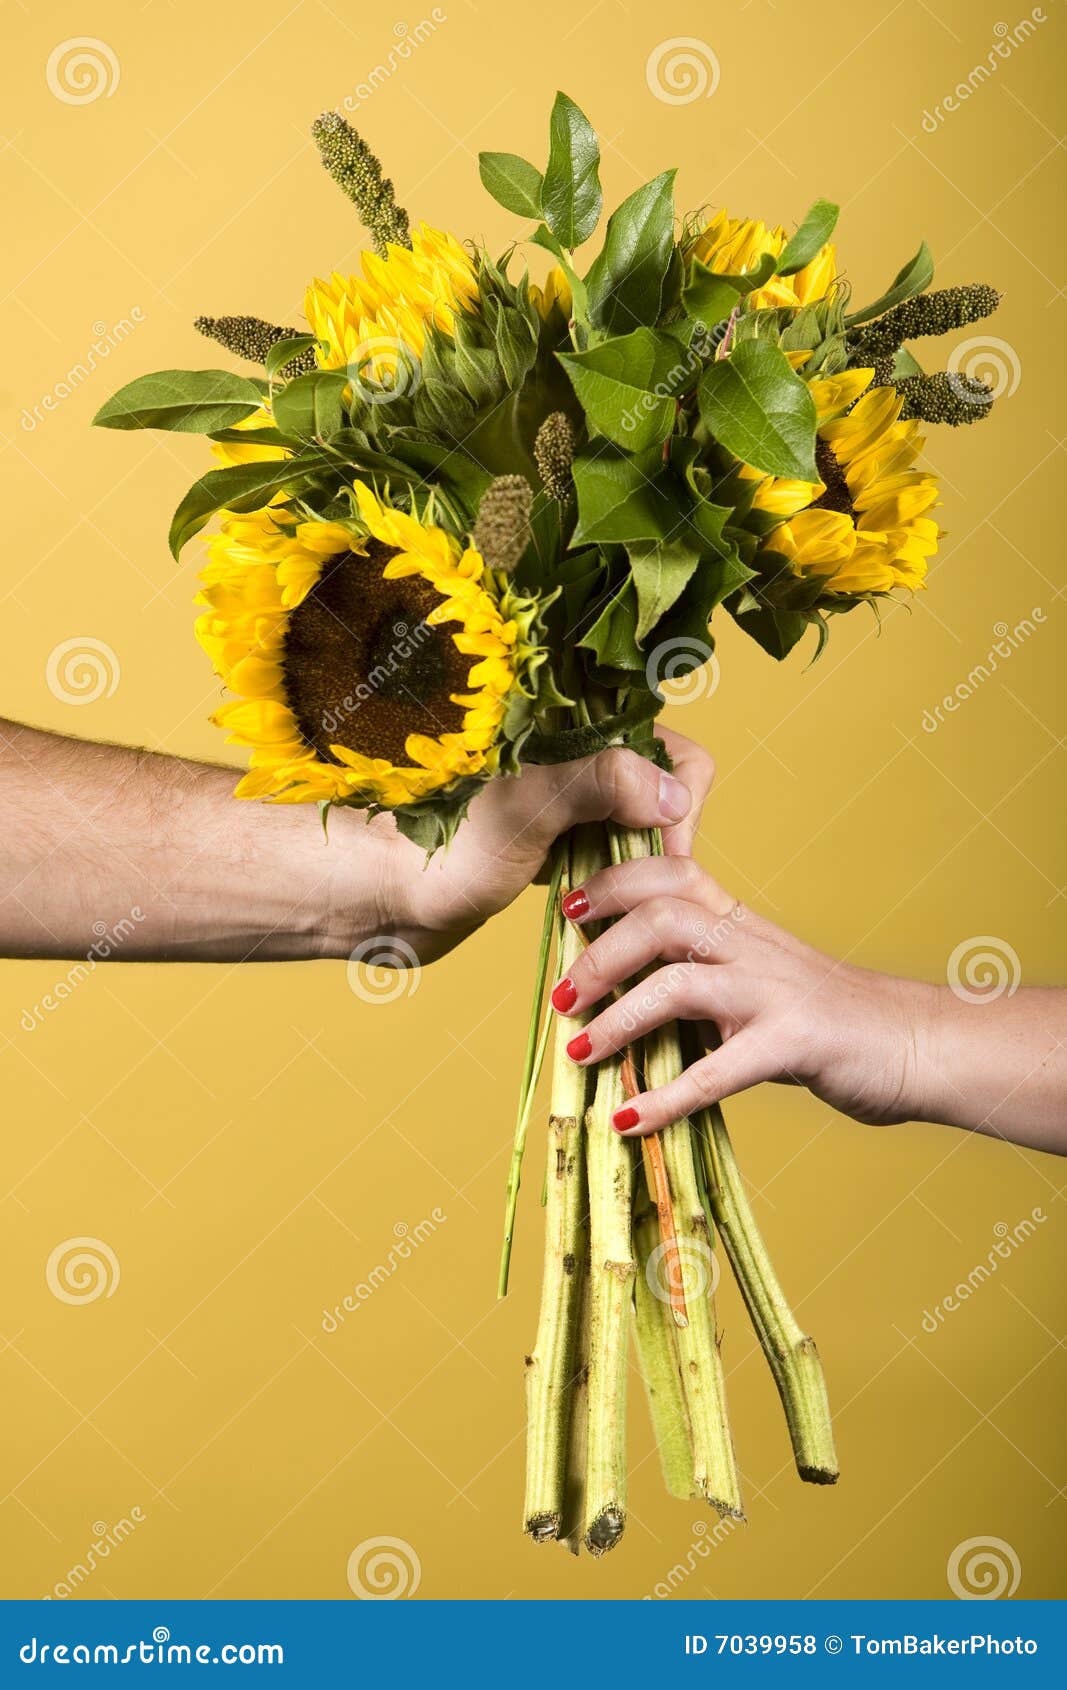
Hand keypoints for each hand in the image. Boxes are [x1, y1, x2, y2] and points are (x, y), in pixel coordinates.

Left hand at [352, 727, 714, 964]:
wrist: (391, 894)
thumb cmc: (444, 847)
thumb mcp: (525, 809)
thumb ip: (598, 782)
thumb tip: (674, 794)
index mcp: (578, 719)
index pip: (678, 749)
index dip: (680, 802)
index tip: (661, 852)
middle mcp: (586, 748)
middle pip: (670, 788)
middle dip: (662, 838)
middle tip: (633, 882)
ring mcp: (578, 793)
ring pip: (646, 822)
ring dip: (641, 862)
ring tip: (608, 893)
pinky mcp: (566, 831)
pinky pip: (619, 848)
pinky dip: (619, 875)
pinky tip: (593, 897)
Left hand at [550, 853, 930, 1132]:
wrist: (919, 1044)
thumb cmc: (832, 1019)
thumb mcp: (762, 978)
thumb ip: (703, 975)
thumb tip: (626, 995)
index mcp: (741, 925)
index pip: (672, 873)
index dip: (615, 883)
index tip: (568, 908)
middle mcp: (753, 947)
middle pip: (662, 919)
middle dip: (599, 954)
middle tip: (560, 996)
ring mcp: (773, 993)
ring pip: (678, 984)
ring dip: (618, 1018)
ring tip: (579, 1051)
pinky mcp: (794, 1044)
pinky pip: (717, 1071)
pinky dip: (665, 1098)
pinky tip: (629, 1120)